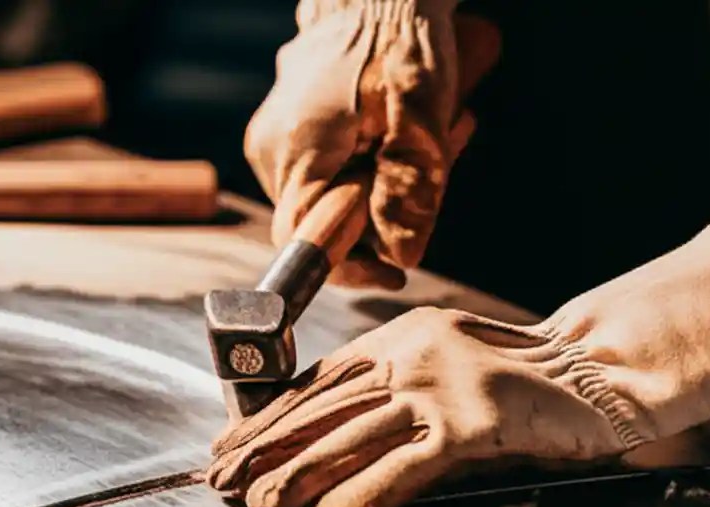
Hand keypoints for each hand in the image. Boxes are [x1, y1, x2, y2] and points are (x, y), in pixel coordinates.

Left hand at [206, 206, 709, 506]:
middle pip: (322, 406)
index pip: (317, 381)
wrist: (599, 372)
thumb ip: (389, 391)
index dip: (268, 418)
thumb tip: (323, 438)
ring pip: (353, 434)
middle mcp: (411, 351)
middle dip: (265, 449)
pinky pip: (408, 465)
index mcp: (399, 337)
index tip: (229, 448)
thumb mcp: (442, 370)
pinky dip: (365, 494)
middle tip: (222, 482)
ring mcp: (443, 382)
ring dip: (300, 474)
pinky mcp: (475, 421)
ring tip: (261, 506)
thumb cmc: (519, 381)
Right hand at [245, 1, 500, 289]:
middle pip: (323, 221)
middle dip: (383, 212)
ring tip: (433, 134)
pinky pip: (330, 168)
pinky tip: (401, 131)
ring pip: (331, 195)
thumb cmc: (398, 32)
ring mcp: (276, 139)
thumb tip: (402, 254)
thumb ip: (409, 185)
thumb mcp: (421, 108)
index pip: (304, 242)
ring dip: (384, 184)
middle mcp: (271, 150)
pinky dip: (371, 162)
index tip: (395, 270)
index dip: (351, 269)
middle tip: (438, 171)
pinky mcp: (289, 128)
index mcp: (295, 150)